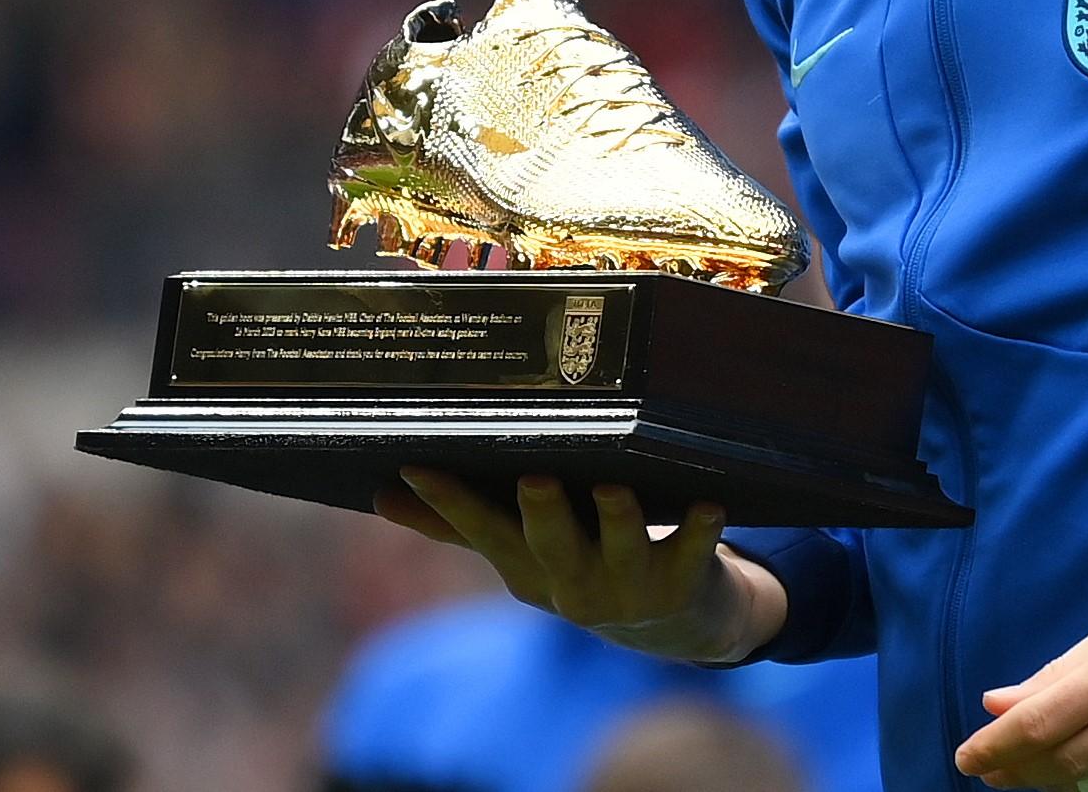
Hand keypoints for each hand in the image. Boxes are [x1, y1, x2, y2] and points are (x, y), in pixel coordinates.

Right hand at [375, 468, 786, 662]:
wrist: (673, 623)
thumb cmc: (581, 564)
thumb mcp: (517, 554)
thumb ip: (456, 525)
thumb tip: (379, 496)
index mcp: (527, 569)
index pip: (481, 532)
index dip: (448, 501)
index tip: (417, 464)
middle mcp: (573, 583)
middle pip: (552, 545)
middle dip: (542, 515)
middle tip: (533, 479)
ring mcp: (629, 585)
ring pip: (623, 545)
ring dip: (619, 519)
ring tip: (613, 488)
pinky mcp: (683, 581)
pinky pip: (692, 551)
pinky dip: (700, 530)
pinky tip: (708, 503)